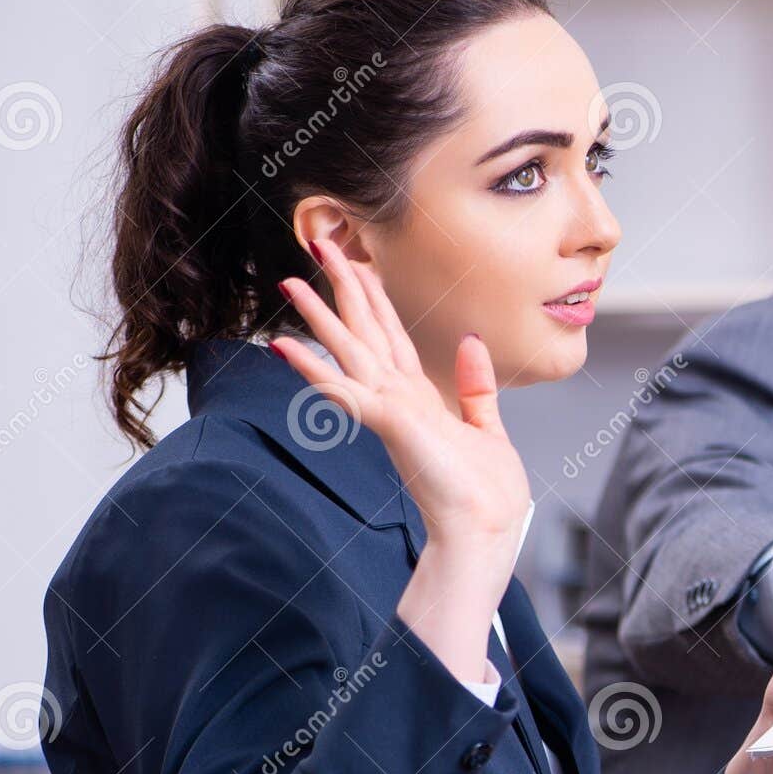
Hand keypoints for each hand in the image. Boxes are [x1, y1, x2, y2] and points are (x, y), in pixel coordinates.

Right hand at [269, 239, 530, 680]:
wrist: (485, 530)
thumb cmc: (485, 494)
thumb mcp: (488, 427)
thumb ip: (476, 387)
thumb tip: (472, 344)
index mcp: (420, 398)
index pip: (393, 336)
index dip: (377, 297)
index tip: (361, 261)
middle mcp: (399, 400)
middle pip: (365, 332)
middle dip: (343, 286)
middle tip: (318, 243)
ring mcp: (390, 412)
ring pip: (349, 352)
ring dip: (319, 316)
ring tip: (290, 282)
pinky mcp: (388, 425)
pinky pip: (344, 392)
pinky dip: (314, 370)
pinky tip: (284, 347)